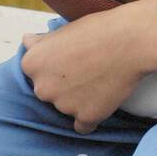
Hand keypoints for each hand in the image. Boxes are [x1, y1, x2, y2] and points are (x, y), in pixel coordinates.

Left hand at [20, 0, 156, 132]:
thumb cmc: (97, 29)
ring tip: (100, 79)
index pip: (36, 74)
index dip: (55, 67)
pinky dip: (91, 117)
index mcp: (32, 64)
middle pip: (49, 94)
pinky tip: (102, 100)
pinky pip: (83, 126)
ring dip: (79, 100)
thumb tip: (26, 40)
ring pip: (67, 109)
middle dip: (64, 86)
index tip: (73, 59)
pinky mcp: (85, 117)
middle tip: (87, 69)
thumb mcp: (63, 30)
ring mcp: (63, 105)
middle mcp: (42, 88)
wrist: (130, 40)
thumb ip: (41, 42)